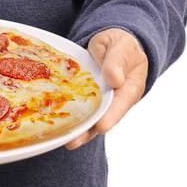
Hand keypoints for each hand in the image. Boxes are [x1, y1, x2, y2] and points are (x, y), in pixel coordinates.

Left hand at [65, 28, 148, 149]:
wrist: (113, 45)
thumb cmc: (120, 45)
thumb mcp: (121, 46)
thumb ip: (118, 61)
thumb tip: (114, 79)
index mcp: (130, 87)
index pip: (122, 104)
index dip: (111, 116)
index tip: (102, 127)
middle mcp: (116, 101)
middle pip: (103, 119)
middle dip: (89, 132)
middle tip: (73, 142)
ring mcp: (101, 104)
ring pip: (90, 121)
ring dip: (77, 131)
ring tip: (63, 141)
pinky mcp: (87, 102)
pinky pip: (79, 112)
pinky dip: (69, 119)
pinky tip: (56, 126)